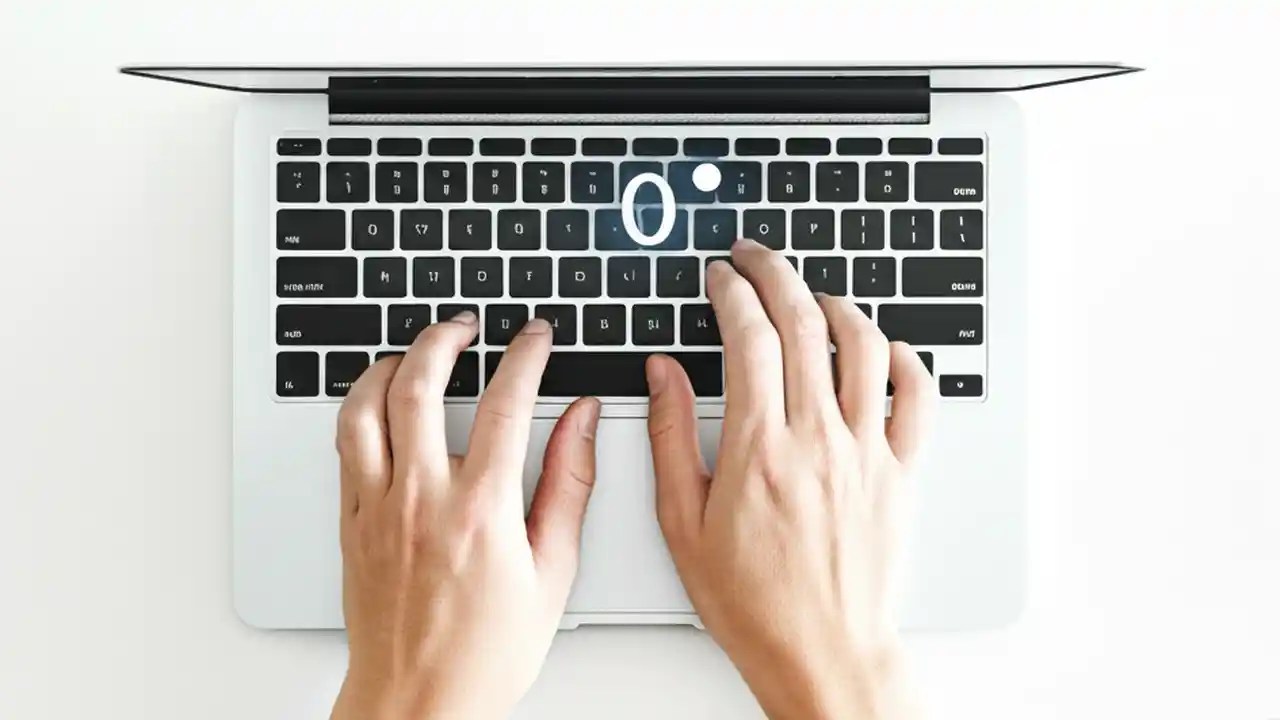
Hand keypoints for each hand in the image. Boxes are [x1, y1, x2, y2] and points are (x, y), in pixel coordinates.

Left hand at [330, 312, 600, 719]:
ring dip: (390, 363)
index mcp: (480, 510)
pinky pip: (344, 445)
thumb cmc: (487, 652)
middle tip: (467, 325)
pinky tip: (381, 402)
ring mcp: (378, 508)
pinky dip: (362, 407)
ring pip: (366, 406)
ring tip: (415, 350)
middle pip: (420, 384)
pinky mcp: (351, 522)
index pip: (504, 403)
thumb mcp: (553, 570)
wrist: (418, 702)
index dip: (525, 354)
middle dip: (445, 337)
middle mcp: (421, 500)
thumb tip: (580, 423)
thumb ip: (569, 485)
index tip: (536, 336)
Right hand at [646, 239, 934, 719]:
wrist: (823, 653)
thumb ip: (670, 438)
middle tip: (755, 257)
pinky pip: (918, 398)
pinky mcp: (901, 473)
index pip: (749, 337)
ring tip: (812, 294)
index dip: (731, 291)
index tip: (719, 277)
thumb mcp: (683, 524)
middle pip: (804, 323)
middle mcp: (818, 439)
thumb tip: (663, 374)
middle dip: (775, 273)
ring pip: (864, 346)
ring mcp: (867, 453)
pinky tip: (883, 350)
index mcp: (758, 448)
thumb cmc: (752, 601)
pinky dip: (904, 360)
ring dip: (836, 304)